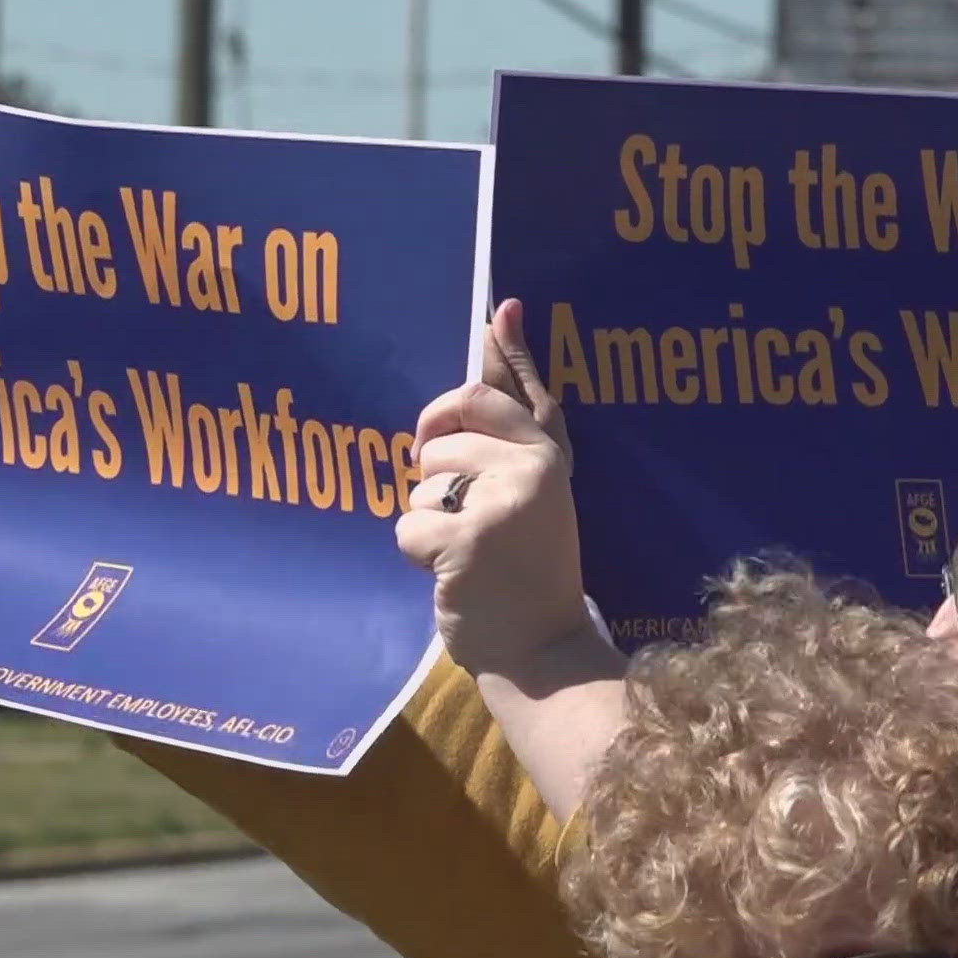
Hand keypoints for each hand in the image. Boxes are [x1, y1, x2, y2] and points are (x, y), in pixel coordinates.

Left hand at [396, 299, 590, 675]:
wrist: (540, 649)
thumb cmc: (531, 566)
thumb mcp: (539, 489)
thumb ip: (521, 415)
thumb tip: (504, 312)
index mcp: (549, 455)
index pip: (511, 389)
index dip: (500, 354)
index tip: (502, 308)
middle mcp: (533, 470)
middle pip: (446, 431)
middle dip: (434, 464)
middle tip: (456, 503)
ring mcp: (502, 504)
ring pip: (422, 482)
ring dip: (428, 519)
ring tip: (468, 551)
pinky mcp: (466, 540)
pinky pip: (407, 524)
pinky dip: (416, 554)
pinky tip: (451, 573)